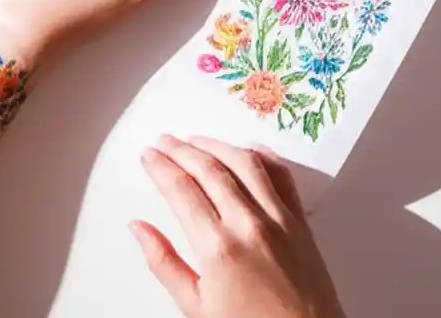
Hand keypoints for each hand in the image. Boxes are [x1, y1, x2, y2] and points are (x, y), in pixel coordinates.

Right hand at [133, 136, 344, 317]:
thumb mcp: (196, 307)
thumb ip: (164, 263)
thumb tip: (139, 229)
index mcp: (217, 248)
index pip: (181, 190)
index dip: (160, 167)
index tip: (149, 156)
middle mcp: (249, 225)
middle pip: (209, 169)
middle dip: (182, 149)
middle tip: (165, 141)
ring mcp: (279, 220)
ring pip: (245, 163)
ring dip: (217, 145)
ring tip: (197, 139)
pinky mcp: (301, 223)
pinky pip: (282, 177)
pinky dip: (264, 157)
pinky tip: (250, 150)